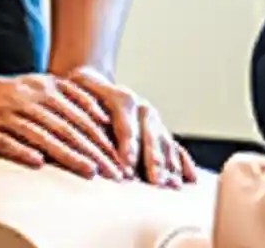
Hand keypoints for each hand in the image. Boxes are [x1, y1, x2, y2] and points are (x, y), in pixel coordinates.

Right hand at [0, 73, 126, 179]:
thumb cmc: (7, 95)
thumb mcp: (39, 87)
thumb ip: (69, 98)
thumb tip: (104, 116)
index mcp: (44, 88)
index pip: (80, 115)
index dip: (101, 137)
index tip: (119, 158)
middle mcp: (28, 99)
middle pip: (67, 127)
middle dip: (93, 150)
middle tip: (113, 171)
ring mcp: (5, 114)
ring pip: (42, 135)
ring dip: (67, 154)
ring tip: (88, 171)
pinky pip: (6, 141)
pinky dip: (23, 151)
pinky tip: (38, 164)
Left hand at [63, 66, 195, 187]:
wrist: (94, 81)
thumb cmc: (79, 90)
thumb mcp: (76, 89)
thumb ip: (78, 105)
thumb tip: (76, 125)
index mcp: (122, 98)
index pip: (126, 127)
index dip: (127, 149)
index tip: (125, 169)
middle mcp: (142, 107)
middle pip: (150, 136)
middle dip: (152, 160)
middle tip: (155, 181)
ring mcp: (153, 119)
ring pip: (164, 142)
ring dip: (168, 164)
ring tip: (171, 185)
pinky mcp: (158, 129)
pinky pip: (173, 145)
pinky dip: (182, 161)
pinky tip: (189, 178)